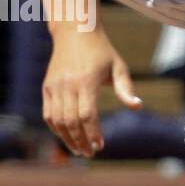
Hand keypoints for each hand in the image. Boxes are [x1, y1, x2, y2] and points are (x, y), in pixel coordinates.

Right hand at [43, 25, 140, 157]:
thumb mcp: (118, 66)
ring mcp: (54, 87)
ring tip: (79, 150)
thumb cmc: (102, 51)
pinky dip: (56, 128)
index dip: (93, 133)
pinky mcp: (47, 88)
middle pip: (71, 121)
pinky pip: (48, 114)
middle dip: (80, 141)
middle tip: (90, 153)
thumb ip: (126, 88)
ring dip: (67, 139)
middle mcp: (68, 85)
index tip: (101, 146)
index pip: (88, 115)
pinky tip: (66, 137)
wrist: (75, 32)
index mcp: (87, 81)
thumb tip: (138, 106)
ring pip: (57, 121)